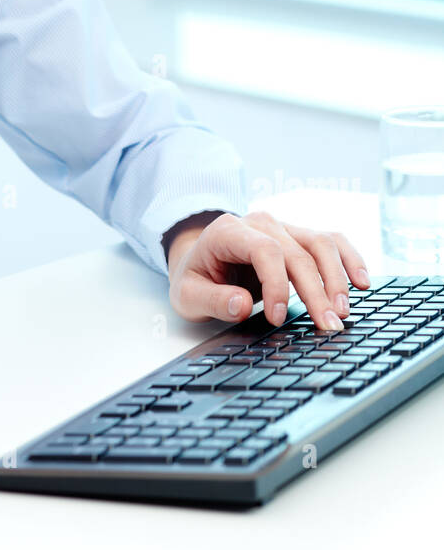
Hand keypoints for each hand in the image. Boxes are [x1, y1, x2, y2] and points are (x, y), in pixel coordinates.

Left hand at [166, 210, 370, 329]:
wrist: (200, 260)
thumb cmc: (195, 278)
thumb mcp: (187, 295)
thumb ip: (212, 300)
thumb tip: (242, 304)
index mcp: (228, 231)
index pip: (264, 250)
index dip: (276, 284)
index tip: (276, 317)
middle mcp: (260, 223)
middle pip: (298, 252)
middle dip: (316, 291)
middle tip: (328, 326)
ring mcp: (283, 228)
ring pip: (320, 244)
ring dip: (337, 278)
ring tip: (343, 311)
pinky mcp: (299, 238)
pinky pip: (332, 242)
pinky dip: (349, 259)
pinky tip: (362, 282)